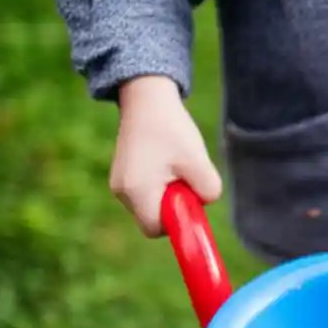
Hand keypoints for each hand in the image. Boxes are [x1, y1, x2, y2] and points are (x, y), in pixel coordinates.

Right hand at [112, 76, 221, 236]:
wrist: (146, 99)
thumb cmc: (171, 129)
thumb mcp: (198, 160)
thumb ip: (208, 190)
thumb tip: (205, 203)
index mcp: (137, 191)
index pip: (154, 229)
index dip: (176, 222)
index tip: (190, 201)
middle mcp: (122, 191)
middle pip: (152, 218)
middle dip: (173, 207)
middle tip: (185, 179)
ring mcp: (119, 183)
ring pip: (150, 205)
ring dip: (168, 193)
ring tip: (175, 165)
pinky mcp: (123, 174)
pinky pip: (145, 192)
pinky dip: (160, 184)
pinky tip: (166, 161)